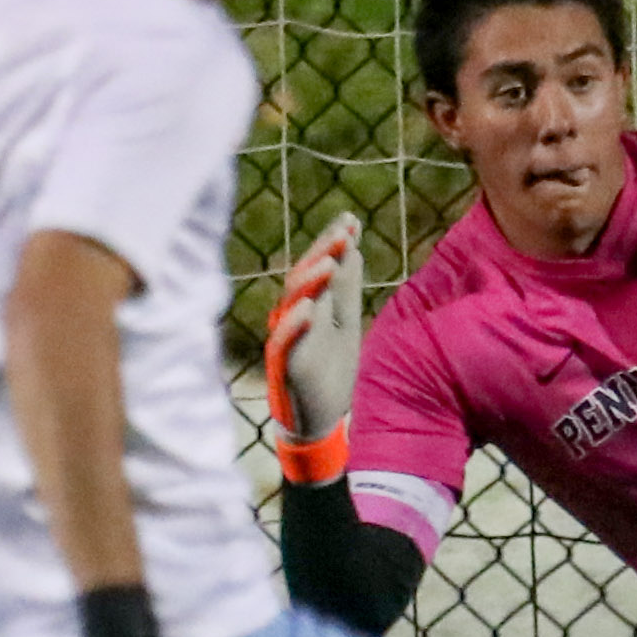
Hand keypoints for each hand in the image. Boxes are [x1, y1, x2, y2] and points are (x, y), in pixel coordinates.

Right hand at [264, 214, 363, 484]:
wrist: (322, 417)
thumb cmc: (331, 370)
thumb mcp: (346, 324)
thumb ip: (346, 289)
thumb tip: (352, 247)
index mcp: (312, 305)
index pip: (319, 266)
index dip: (332, 243)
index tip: (350, 219)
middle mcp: (294, 316)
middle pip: (304, 277)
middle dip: (323, 253)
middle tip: (344, 233)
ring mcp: (287, 339)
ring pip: (292, 303)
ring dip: (310, 281)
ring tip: (330, 262)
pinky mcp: (284, 364)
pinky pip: (284, 341)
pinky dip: (294, 325)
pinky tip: (309, 308)